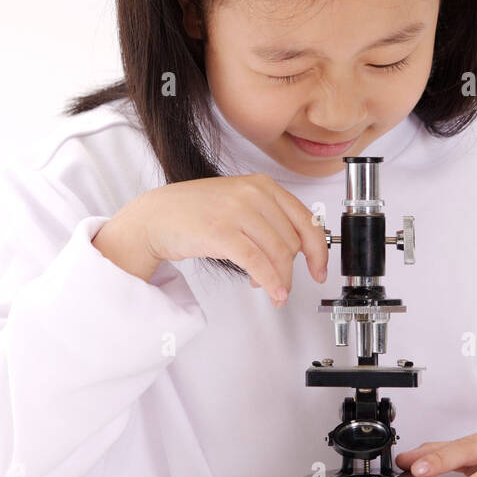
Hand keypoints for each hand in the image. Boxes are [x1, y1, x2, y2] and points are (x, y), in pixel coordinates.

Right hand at [98, 173, 327, 305]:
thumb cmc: (196, 211)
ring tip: (273, 290)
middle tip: (283, 283)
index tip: (320, 269)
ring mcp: (237, 211)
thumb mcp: (239, 202)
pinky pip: (257, 262)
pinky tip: (272, 292)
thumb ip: (268, 217)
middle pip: (292, 241)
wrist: (156, 215)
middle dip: (292, 269)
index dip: (319, 250)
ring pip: (278, 253)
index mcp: (262, 184)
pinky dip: (270, 282)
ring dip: (281, 279)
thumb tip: (298, 247)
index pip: (306, 219)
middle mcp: (253, 193)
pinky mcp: (221, 232)